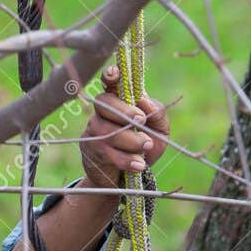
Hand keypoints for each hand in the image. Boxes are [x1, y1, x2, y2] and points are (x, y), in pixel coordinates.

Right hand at [79, 64, 169, 189]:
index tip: (114, 73)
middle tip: (141, 120)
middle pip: (104, 103)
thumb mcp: (159, 130)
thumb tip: (144, 101)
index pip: (110, 83)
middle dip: (123, 111)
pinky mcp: (90, 150)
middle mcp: (102, 112)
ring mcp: (93, 130)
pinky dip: (126, 159)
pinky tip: (139, 164)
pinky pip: (106, 152)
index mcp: (120, 100)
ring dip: (129, 139)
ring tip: (145, 146)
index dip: (110, 76)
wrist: (129, 177)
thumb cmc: (144, 145)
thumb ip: (157, 114)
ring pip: (106, 130)